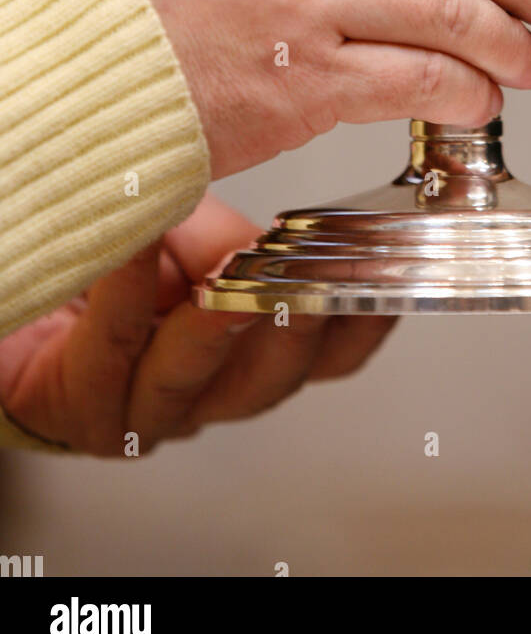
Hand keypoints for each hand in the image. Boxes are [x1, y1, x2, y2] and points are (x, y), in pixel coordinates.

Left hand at [0, 193, 393, 455]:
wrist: (25, 292)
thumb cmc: (113, 271)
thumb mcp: (197, 241)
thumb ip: (245, 239)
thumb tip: (295, 221)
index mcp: (249, 359)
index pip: (328, 358)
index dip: (365, 324)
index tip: (390, 275)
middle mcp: (204, 398)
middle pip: (271, 380)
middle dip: (297, 323)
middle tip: (314, 275)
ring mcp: (142, 412)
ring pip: (193, 381)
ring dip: (217, 324)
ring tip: (229, 276)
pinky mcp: (79, 408)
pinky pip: (112, 349)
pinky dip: (126, 289)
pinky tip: (133, 242)